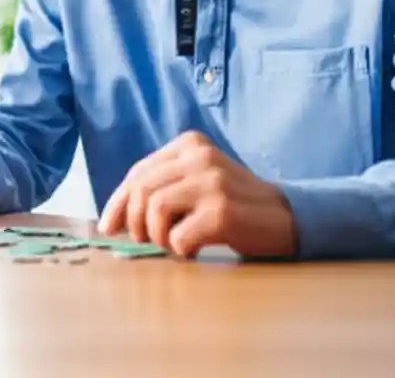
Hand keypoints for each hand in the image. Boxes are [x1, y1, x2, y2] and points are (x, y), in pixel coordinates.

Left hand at [98, 131, 296, 258]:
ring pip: (154, 210)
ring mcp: (212, 182)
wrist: (286, 217)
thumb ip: (160, 189)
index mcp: (189, 144)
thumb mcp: (196, 182)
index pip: (138, 172)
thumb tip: (112, 221)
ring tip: (173, 245)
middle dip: (134, 222)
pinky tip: (193, 250)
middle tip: (144, 241)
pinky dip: (179, 249)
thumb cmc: (232, 204)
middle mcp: (200, 157)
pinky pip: (178, 236)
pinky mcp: (222, 212)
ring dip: (157, 237)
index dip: (118, 202)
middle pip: (142, 190)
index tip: (108, 227)